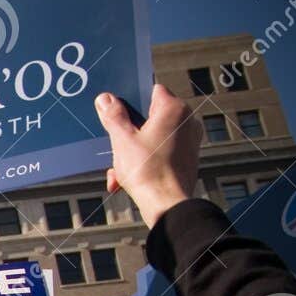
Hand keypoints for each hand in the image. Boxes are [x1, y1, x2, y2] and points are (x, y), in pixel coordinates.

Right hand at [98, 84, 200, 228]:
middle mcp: (186, 121)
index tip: (117, 113)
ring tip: (119, 172)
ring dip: (133, 152)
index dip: (131, 101)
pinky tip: (128, 180)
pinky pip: (161, 153)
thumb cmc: (148, 171)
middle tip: (115, 148)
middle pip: (149, 118)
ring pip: (153, 138)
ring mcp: (189, 140)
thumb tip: (106, 98)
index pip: (151, 91)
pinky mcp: (187, 158)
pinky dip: (145, 163)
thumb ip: (114, 116)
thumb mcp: (122, 140)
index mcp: (174, 109)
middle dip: (128, 135)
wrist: (166, 204)